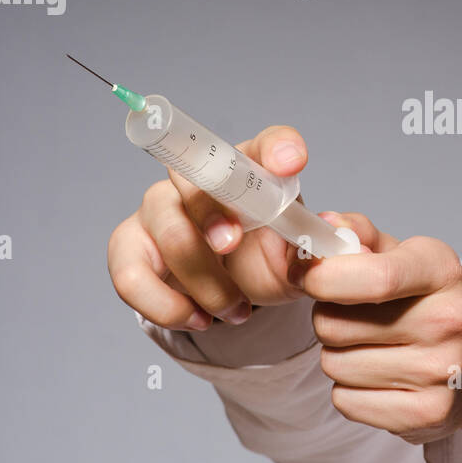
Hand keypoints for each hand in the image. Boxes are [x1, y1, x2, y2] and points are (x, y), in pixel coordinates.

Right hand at [106, 125, 375, 330]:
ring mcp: (160, 209)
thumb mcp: (295, 261)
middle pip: (194, 179)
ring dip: (204, 281)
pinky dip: (165, 306)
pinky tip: (196, 318)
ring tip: (236, 311)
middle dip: (212, 215)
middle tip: (231, 246)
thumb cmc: (264, 258)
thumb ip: (311, 252)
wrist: (230, 291)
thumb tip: (332, 243)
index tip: (291, 164)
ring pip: (169, 233)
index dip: (278, 149)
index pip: (267, 144)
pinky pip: (129, 275)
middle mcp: (200, 179)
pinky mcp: (130, 247)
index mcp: (253, 171)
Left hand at [293, 215, 461, 453]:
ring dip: (338, 354)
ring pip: (333, 364)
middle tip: (355, 315)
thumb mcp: (406, 255)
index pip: (374, 278)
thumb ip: (358, 234)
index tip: (307, 276)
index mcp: (441, 272)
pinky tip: (379, 375)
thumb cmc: (433, 303)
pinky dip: (349, 389)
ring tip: (371, 346)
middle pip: (334, 324)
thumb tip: (322, 226)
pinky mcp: (425, 414)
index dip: (322, 277)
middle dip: (328, 316)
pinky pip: (345, 400)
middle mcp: (447, 322)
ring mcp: (439, 373)